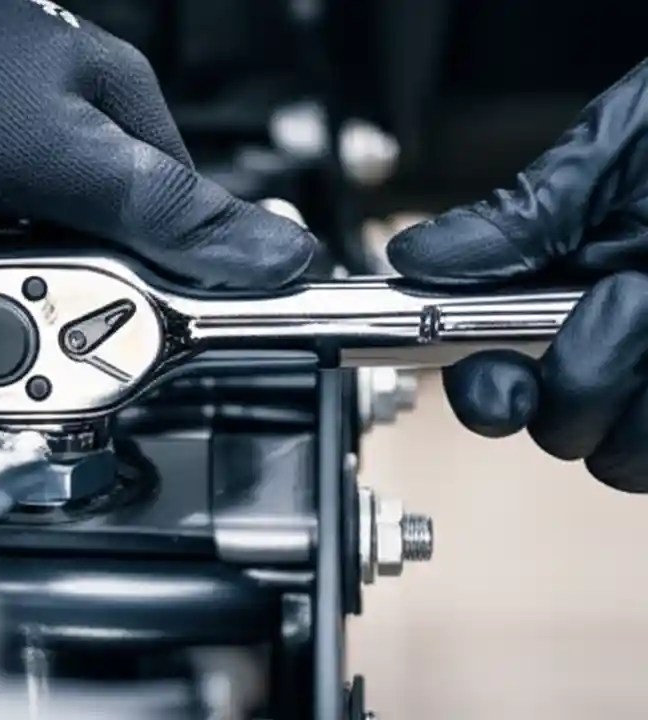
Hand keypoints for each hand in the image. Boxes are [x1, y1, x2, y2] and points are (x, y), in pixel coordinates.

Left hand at [0, 0, 315, 288]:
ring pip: (24, 250)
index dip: (149, 279)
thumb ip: (163, 214)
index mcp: (121, 110)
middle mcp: (75, 124)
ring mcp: (13, 147)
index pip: (179, 221)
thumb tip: (276, 255)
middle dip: (38, 267)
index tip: (105, 304)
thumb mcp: (56, 158)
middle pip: (97, 246)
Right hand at [386, 59, 647, 490]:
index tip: (502, 379)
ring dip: (646, 389)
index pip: (491, 377)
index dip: (486, 392)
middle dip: (583, 375)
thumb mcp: (617, 155)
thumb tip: (420, 257)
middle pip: (557, 429)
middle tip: (625, 299)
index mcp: (564, 288)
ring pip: (625, 455)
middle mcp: (615, 345)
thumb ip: (522, 213)